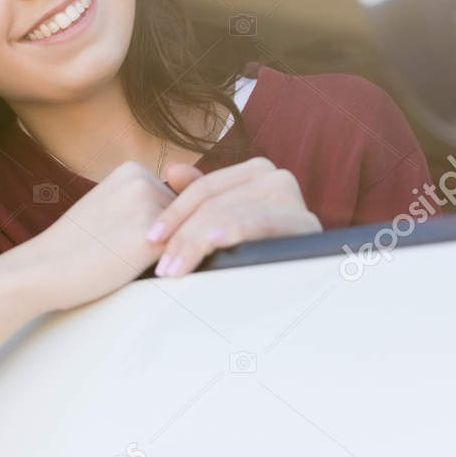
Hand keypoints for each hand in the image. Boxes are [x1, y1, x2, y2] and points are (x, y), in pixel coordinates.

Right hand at [26, 160, 177, 311]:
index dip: (151, 225)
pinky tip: (132, 269)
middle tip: (116, 246)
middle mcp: (144, 181)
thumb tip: (188, 215)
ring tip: (121, 256)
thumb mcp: (112, 207)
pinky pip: (179, 257)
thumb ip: (145, 203)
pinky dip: (166, 267)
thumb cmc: (77, 244)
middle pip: (182, 218)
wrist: (42, 266)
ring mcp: (148, 207)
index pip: (172, 201)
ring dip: (163, 253)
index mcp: (133, 169)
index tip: (116, 231)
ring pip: (182, 238)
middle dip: (162, 238)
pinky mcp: (150, 239)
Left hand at [144, 156, 320, 277]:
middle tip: (163, 267)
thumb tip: (172, 170)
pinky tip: (215, 240)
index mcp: (255, 172)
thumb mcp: (224, 221)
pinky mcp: (305, 221)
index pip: (204, 188)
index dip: (174, 212)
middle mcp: (276, 176)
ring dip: (197, 242)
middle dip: (183, 236)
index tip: (150, 238)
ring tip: (176, 267)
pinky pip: (260, 222)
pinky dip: (235, 229)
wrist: (304, 286)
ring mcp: (292, 196)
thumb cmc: (258, 251)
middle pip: (215, 204)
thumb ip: (201, 196)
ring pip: (230, 215)